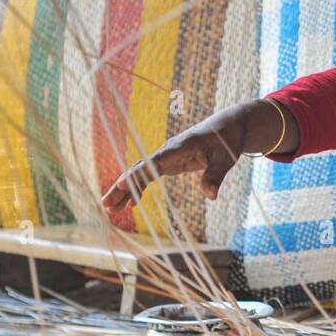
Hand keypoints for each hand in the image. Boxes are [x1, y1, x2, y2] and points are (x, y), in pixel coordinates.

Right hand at [101, 100, 283, 215]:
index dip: (136, 174)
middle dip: (122, 186)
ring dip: (126, 190)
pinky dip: (138, 187)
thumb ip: (215, 175)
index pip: (152, 162)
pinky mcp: (170, 163)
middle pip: (140, 169)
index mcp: (179, 147)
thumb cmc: (227, 140)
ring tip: (111, 209)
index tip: (120, 185)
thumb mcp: (226, 159)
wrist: (229, 127)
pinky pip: (149, 176)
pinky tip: (130, 202)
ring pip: (141, 173)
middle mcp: (168, 151)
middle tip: (106, 204)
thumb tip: (210, 196)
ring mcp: (167, 156)